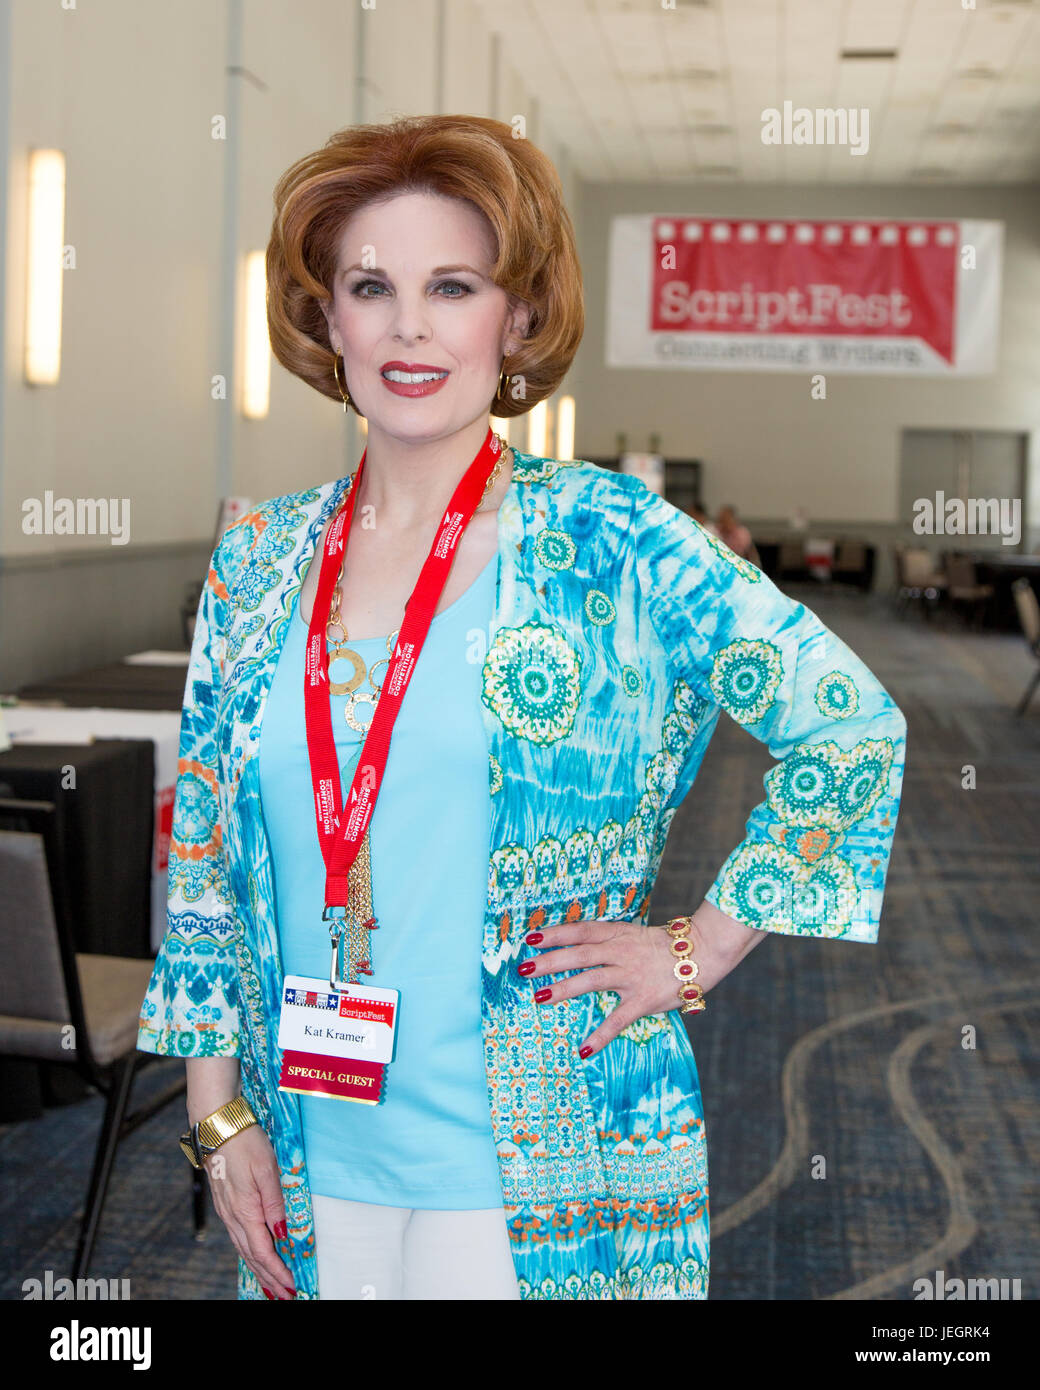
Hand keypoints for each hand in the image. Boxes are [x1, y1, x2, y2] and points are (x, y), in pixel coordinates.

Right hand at [203, 1123, 295, 1299]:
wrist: (217, 1126)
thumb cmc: (244, 1142)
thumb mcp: (266, 1169)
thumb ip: (275, 1202)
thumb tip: (282, 1233)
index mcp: (245, 1210)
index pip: (264, 1251)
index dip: (278, 1271)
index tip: (291, 1285)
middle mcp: (233, 1216)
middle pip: (252, 1256)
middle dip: (269, 1278)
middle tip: (284, 1295)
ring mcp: (227, 1211)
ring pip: (243, 1249)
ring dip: (258, 1268)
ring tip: (270, 1284)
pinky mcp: (225, 1203)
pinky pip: (238, 1237)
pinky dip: (248, 1252)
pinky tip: (253, 1254)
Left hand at [521, 902, 766, 1057]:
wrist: (702, 953)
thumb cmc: (664, 947)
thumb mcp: (633, 936)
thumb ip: (609, 942)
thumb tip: (579, 947)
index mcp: (618, 934)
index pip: (581, 930)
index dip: (556, 933)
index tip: (531, 937)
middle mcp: (621, 952)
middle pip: (579, 954)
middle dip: (550, 961)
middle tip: (524, 968)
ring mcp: (631, 976)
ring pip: (592, 980)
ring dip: (564, 989)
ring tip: (540, 998)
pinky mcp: (643, 1000)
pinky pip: (618, 1019)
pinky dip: (601, 1035)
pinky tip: (584, 1048)